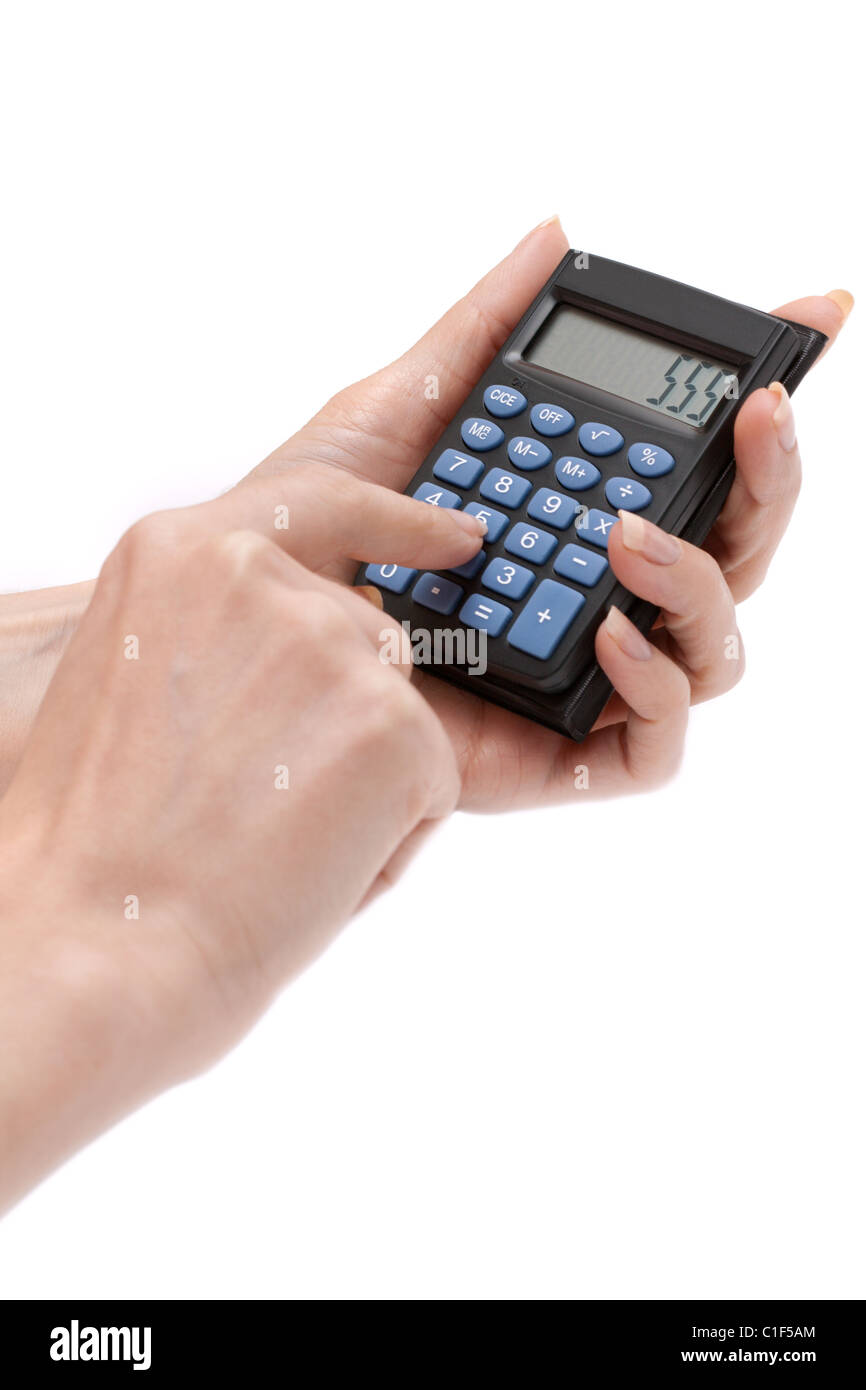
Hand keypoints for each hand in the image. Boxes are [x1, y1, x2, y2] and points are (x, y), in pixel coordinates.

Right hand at [0, 486, 482, 1209]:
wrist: (93, 947)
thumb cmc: (97, 843)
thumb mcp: (133, 683)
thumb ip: (222, 637)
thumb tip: (321, 650)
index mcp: (181, 555)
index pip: (323, 504)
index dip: (397, 523)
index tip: (455, 538)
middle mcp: (261, 577)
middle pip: (368, 639)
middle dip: (340, 723)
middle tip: (252, 804)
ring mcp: (333, 646)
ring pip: (400, 718)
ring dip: (359, 784)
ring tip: (265, 840)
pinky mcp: (394, 725)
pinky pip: (429, 786)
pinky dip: (385, 840)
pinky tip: (304, 868)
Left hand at [240, 219, 851, 808]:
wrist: (249, 643)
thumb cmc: (316, 535)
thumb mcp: (400, 410)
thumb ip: (483, 331)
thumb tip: (553, 238)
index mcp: (580, 518)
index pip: (701, 470)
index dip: (764, 411)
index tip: (809, 321)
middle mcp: (601, 595)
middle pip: (734, 554)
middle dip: (768, 481)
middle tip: (755, 413)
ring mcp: (589, 679)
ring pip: (717, 648)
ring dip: (698, 582)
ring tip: (625, 535)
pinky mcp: (563, 755)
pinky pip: (658, 745)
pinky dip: (653, 686)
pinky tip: (606, 630)